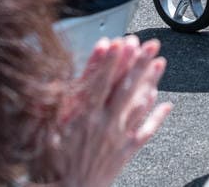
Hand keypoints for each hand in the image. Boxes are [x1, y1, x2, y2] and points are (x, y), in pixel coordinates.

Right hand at [41, 37, 170, 186]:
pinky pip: (145, 131)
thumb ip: (51, 107)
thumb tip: (54, 83)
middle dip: (138, 63)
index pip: (100, 81)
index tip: (119, 42)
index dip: (110, 60)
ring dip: (150, 82)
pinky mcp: (125, 152)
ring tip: (160, 63)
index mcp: (83, 118)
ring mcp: (118, 138)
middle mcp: (105, 125)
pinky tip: (165, 103)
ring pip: (139, 105)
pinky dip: (156, 117)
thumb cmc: (50, 168)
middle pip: (124, 88)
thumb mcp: (42, 134)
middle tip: (150, 44)